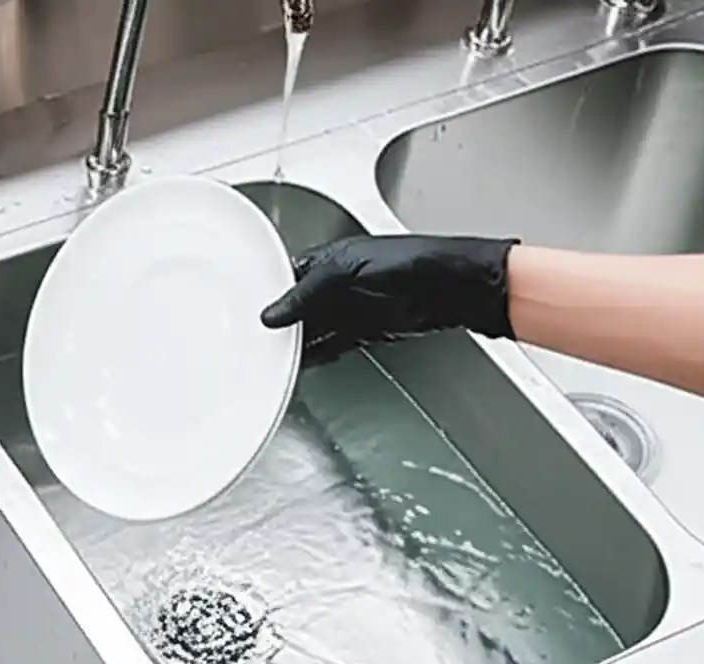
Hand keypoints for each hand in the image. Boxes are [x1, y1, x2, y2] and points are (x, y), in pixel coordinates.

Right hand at [260, 234, 519, 360]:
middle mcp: (339, 284)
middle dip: (281, 323)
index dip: (270, 295)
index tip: (250, 313)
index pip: (289, 279)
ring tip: (273, 357)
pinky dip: (317, 355)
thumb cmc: (409, 265)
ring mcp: (353, 308)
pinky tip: (303, 364)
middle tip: (257, 340)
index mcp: (330, 260)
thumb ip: (304, 296)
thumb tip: (273, 314)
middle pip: (299, 308)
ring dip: (296, 343)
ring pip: (314, 329)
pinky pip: (333, 345)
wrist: (453, 288)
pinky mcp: (367, 331)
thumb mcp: (343, 275)